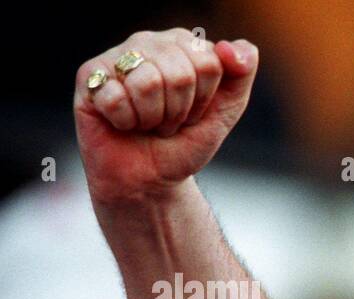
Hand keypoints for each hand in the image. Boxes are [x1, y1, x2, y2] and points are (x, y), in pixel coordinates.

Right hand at [74, 29, 257, 206]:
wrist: (150, 178)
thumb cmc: (184, 142)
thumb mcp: (226, 110)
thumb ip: (241, 74)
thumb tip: (233, 48)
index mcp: (182, 44)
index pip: (208, 63)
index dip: (204, 100)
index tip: (193, 112)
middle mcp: (147, 42)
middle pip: (179, 74)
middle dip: (179, 111)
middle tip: (168, 121)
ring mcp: (116, 57)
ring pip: (147, 83)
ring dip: (152, 118)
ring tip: (146, 122)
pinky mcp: (88, 77)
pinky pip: (116, 98)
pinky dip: (125, 122)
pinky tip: (122, 122)